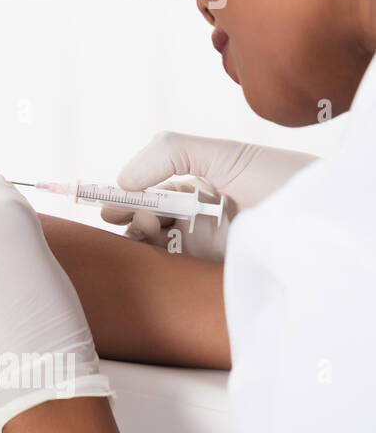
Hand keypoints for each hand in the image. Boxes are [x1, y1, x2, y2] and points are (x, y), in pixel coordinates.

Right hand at [101, 131, 317, 260]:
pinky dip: (153, 261)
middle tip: (120, 216)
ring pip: (156, 248)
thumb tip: (123, 182)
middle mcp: (205, 220)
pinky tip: (154, 243)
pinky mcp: (214, 277)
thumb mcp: (222, 154)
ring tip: (147, 225)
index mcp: (207, 188)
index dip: (128, 197)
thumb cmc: (283, 182)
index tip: (109, 201)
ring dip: (140, 235)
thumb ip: (168, 154)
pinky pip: (174, 273)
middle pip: (149, 222)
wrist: (323, 225)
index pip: (154, 193)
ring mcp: (209, 250)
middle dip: (129, 217)